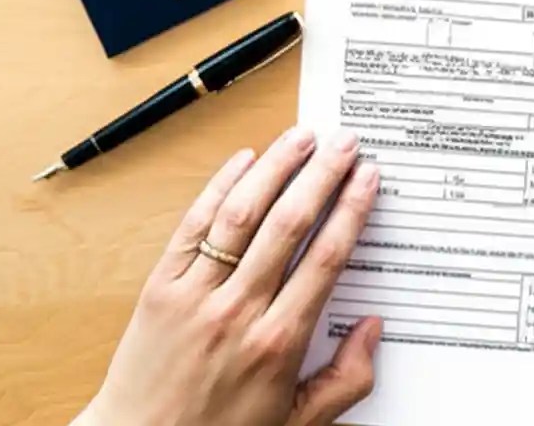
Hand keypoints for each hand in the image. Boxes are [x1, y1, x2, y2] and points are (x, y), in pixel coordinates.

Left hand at [73, 127, 381, 425]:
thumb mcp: (297, 423)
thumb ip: (345, 381)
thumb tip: (373, 330)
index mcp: (279, 343)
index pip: (325, 259)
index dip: (351, 210)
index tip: (368, 178)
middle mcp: (238, 311)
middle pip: (289, 225)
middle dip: (322, 175)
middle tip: (344, 143)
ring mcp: (195, 294)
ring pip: (241, 215)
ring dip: (275, 168)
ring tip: (300, 137)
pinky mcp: (160, 287)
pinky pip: (193, 226)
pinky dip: (219, 188)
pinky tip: (243, 161)